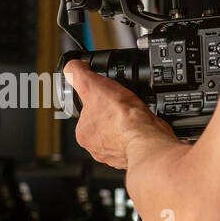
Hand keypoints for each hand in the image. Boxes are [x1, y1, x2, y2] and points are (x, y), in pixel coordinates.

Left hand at [61, 60, 177, 169]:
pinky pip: (135, 139)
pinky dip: (139, 130)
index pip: (86, 112)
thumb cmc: (122, 118)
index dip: (96, 100)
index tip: (104, 95)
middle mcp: (97, 147)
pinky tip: (141, 123)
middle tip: (120, 103)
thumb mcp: (90, 85)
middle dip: (111, 112)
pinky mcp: (135, 153)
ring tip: (131, 112)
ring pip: (120, 131)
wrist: (147, 139)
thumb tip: (72, 67)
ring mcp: (116, 152)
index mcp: (83, 133)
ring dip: (125, 122)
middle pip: (103, 122)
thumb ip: (76, 73)